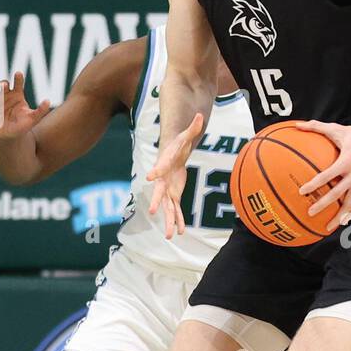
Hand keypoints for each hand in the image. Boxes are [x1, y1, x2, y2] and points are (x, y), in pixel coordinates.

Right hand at [0, 72, 50, 138]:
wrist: (9, 136)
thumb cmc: (22, 126)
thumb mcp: (33, 119)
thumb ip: (40, 110)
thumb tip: (48, 101)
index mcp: (17, 95)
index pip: (18, 83)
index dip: (18, 78)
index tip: (18, 73)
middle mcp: (5, 94)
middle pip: (3, 85)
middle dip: (3, 84)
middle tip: (5, 86)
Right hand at [145, 111, 203, 238]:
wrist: (172, 151)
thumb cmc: (179, 142)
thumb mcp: (186, 135)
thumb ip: (193, 126)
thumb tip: (200, 115)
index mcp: (165, 164)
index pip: (160, 167)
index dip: (156, 171)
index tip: (150, 177)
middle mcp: (163, 179)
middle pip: (160, 192)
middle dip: (158, 202)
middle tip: (154, 212)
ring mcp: (168, 188)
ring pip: (168, 206)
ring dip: (169, 220)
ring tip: (170, 235)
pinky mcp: (174, 194)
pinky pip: (176, 209)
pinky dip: (178, 220)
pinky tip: (179, 233)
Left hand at [296, 119, 350, 233]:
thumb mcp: (337, 128)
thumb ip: (316, 127)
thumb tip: (297, 125)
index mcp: (347, 160)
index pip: (328, 175)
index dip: (315, 184)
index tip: (302, 191)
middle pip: (338, 193)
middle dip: (324, 204)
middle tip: (310, 213)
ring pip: (350, 203)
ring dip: (339, 216)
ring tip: (327, 227)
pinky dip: (350, 213)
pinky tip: (342, 222)